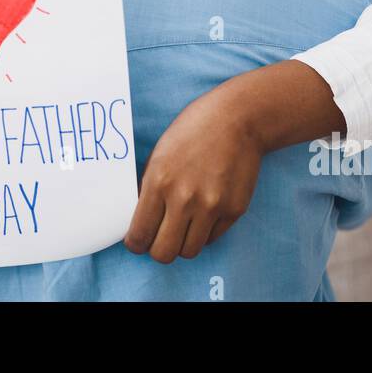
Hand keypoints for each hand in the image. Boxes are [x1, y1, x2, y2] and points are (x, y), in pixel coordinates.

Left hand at [123, 84, 265, 262]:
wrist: (236, 119)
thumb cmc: (193, 132)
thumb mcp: (159, 155)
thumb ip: (149, 190)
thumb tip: (140, 222)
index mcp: (159, 182)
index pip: (139, 235)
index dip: (135, 243)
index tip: (138, 241)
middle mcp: (185, 199)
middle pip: (163, 253)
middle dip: (157, 249)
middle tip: (160, 237)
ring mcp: (212, 207)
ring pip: (189, 252)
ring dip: (182, 243)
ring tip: (183, 225)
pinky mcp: (233, 210)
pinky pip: (211, 239)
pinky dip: (204, 233)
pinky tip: (203, 213)